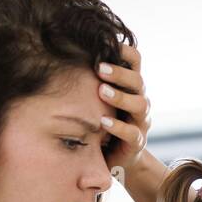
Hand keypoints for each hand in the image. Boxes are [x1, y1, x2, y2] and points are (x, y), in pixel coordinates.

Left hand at [97, 41, 151, 174]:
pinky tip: (103, 122)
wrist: (116, 157)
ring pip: (139, 104)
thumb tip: (61, 48)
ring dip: (120, 97)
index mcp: (131, 86)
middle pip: (138, 81)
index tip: (107, 43)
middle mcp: (139, 100)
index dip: (125, 51)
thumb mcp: (96, 98)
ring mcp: (140, 121)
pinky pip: (132, 133)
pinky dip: (118, 127)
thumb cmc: (102, 121)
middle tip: (100, 68)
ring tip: (101, 92)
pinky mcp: (137, 142)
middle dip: (119, 73)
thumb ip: (89, 79)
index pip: (135, 61)